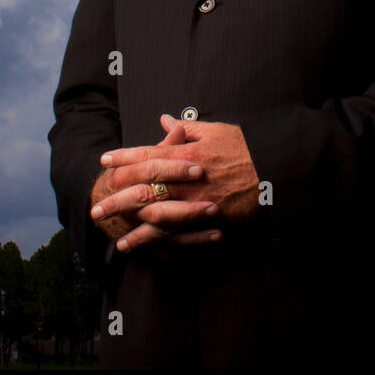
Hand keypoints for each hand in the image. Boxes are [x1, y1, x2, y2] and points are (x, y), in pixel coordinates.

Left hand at [96, 113, 261, 252]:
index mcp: (186, 154)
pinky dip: (169, 246)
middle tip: (98, 208)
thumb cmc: (246, 146)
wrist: (276, 168)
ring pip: (160, 219)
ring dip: (137, 232)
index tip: (104, 162)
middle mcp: (187, 179)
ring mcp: (198, 203)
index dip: (123, 158)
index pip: (147, 155)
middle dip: (118, 200)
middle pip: (145, 190)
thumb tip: (165, 121)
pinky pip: (185, 236)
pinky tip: (154, 254)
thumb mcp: (215, 130)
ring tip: (119, 240)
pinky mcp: (212, 220)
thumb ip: (186, 128)